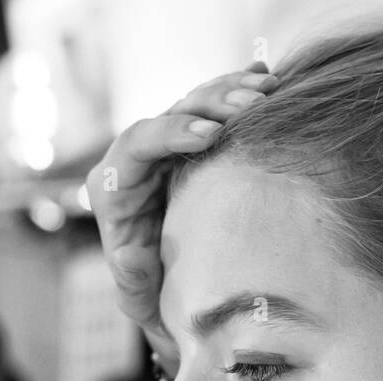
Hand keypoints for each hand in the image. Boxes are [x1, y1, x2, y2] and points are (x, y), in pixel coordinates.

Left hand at [86, 63, 279, 371]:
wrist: (176, 299)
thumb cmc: (155, 302)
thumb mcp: (141, 302)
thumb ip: (131, 280)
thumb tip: (128, 254)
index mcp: (113, 189)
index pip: (136, 145)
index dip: (173, 133)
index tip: (212, 133)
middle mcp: (136, 162)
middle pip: (168, 114)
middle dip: (211, 103)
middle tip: (254, 101)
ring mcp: (166, 150)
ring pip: (193, 105)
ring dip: (231, 92)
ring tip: (269, 86)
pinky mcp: (192, 147)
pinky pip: (214, 110)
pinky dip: (237, 92)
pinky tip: (266, 75)